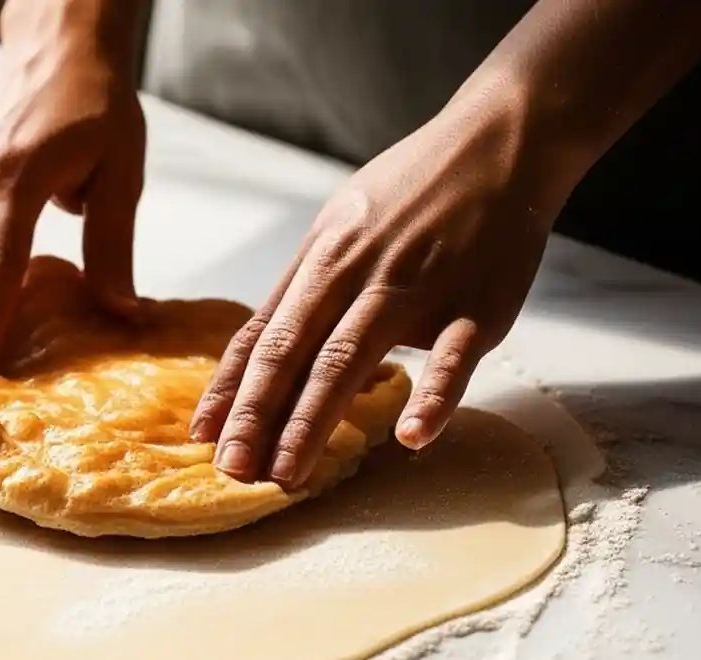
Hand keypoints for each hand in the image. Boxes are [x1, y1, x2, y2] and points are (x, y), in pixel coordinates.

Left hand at [190, 94, 567, 488]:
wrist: (499, 144)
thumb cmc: (413, 188)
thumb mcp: (342, 223)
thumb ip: (310, 284)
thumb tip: (268, 341)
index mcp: (322, 259)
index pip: (262, 334)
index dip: (230, 388)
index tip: (200, 435)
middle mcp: (357, 275)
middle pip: (294, 353)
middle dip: (256, 416)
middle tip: (232, 471)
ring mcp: (416, 289)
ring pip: (352, 359)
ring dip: (314, 421)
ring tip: (288, 474)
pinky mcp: (477, 306)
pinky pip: (452, 357)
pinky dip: (433, 397)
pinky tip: (411, 439)